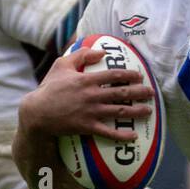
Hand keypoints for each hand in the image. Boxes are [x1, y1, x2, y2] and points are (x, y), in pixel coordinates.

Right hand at [21, 44, 152, 142]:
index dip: (129, 75)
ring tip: (148, 111)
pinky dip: (121, 135)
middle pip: (121, 93)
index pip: (113, 75)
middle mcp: (92, 95)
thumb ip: (81, 54)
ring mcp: (91, 112)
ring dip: (135, 111)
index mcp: (86, 79)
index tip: (140, 76)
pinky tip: (132, 137)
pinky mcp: (88, 127)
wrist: (38, 112)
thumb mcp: (61, 65)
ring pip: (118, 111)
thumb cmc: (49, 88)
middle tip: (151, 93)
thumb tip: (101, 51)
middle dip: (139, 92)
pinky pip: (108, 132)